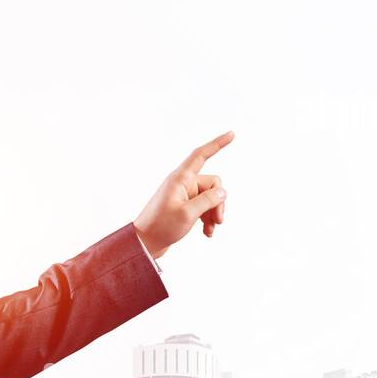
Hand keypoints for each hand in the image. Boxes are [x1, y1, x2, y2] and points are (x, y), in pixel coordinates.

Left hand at [133, 131, 232, 258]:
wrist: (145, 243)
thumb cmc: (161, 227)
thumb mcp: (188, 213)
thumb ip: (208, 200)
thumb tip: (223, 192)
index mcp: (180, 179)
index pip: (200, 155)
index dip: (216, 144)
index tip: (231, 134)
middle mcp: (182, 183)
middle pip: (213, 183)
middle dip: (218, 201)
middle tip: (218, 221)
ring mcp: (184, 195)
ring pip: (210, 197)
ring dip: (213, 213)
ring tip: (211, 230)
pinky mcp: (184, 206)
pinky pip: (204, 206)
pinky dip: (207, 218)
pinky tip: (207, 232)